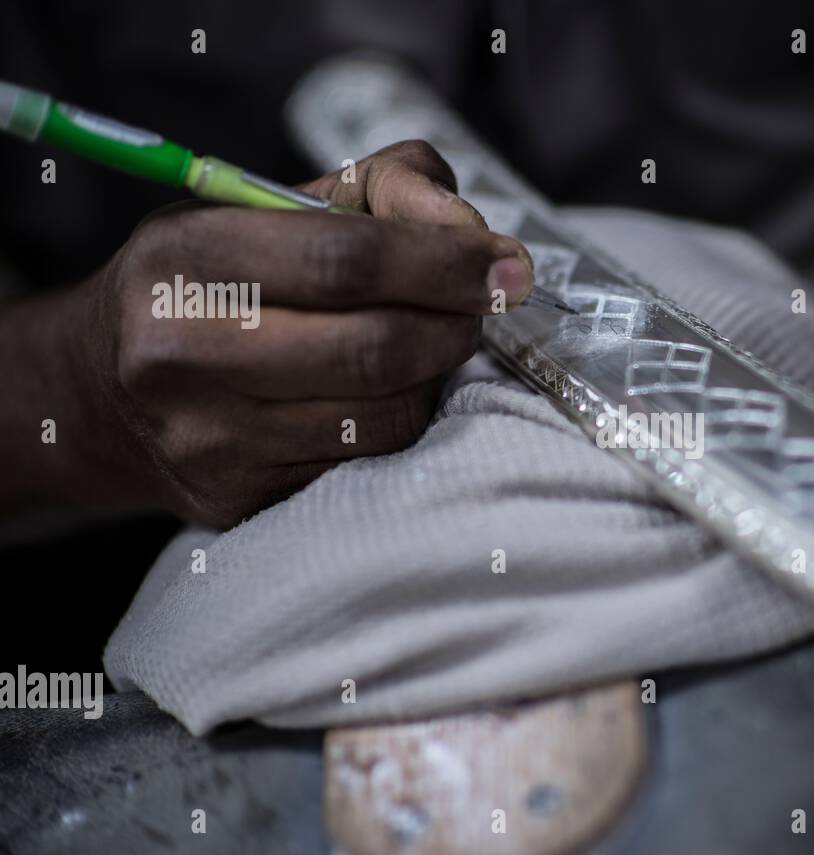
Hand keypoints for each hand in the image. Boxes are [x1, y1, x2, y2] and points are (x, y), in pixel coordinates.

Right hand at [21, 141, 533, 526]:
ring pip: (385, 418)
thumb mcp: (265, 206)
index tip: (508, 265)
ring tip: (429, 346)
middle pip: (377, 348)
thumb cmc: (209, 282)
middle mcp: (184, 354)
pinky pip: (366, 464)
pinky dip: (399, 425)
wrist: (99, 392)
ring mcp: (210, 440)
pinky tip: (385, 396)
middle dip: (457, 326)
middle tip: (484, 308)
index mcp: (187, 260)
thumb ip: (378, 188)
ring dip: (436, 379)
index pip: (348, 261)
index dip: (446, 263)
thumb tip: (471, 230)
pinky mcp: (239, 499)